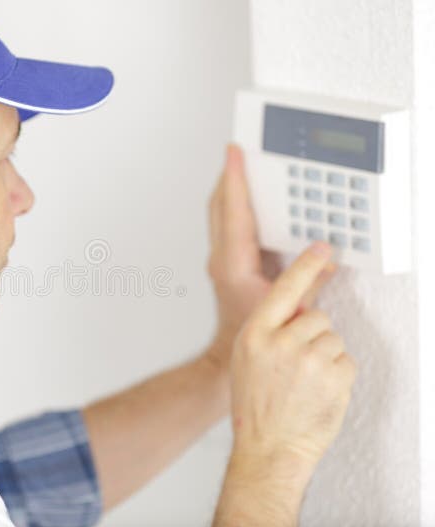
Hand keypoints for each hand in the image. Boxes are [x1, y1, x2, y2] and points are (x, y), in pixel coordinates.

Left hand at [206, 145, 331, 373]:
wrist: (227, 356)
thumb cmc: (254, 335)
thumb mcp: (288, 306)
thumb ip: (309, 281)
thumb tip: (327, 258)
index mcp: (234, 263)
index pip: (234, 212)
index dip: (236, 179)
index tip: (234, 153)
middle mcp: (222, 258)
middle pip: (220, 206)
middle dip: (229, 176)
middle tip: (238, 150)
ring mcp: (220, 260)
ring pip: (220, 213)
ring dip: (230, 189)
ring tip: (242, 166)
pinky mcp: (225, 263)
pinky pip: (226, 224)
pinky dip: (234, 206)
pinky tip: (249, 201)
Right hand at [230, 242, 356, 468]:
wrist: (268, 448)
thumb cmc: (256, 407)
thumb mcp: (248, 359)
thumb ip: (269, 331)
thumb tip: (300, 310)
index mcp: (254, 335)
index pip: (284, 290)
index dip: (305, 266)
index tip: (322, 247)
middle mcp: (279, 343)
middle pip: (316, 317)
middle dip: (314, 335)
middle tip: (298, 365)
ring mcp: (307, 360)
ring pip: (333, 338)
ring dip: (326, 356)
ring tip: (306, 382)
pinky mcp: (332, 377)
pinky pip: (346, 360)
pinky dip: (338, 375)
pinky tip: (319, 392)